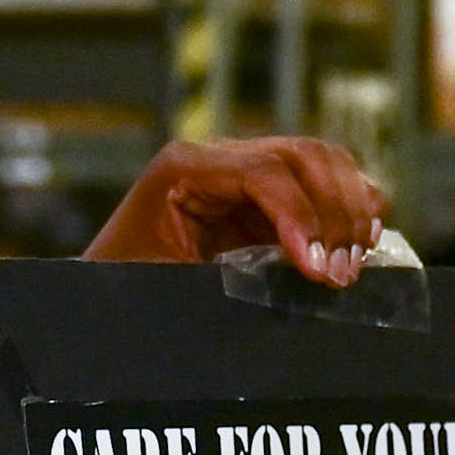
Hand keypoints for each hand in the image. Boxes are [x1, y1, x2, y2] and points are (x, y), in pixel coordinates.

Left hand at [87, 137, 383, 286]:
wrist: (94, 299)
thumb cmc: (118, 292)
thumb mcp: (164, 285)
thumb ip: (226, 278)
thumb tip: (301, 274)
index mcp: (184, 168)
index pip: (265, 172)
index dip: (302, 216)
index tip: (318, 267)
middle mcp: (218, 158)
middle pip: (305, 155)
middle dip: (335, 212)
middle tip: (342, 272)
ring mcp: (244, 172)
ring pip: (323, 161)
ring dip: (351, 207)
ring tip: (354, 262)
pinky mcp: (264, 198)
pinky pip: (322, 185)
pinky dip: (351, 207)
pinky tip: (360, 244)